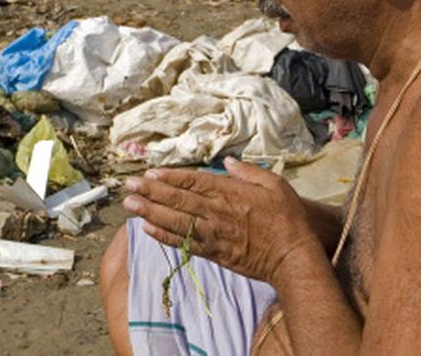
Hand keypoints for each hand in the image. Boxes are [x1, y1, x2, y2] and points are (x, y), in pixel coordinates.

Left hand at [123, 157, 318, 285]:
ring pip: (175, 221)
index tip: (149, 173)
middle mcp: (217, 212)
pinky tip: (147, 230)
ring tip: (129, 205)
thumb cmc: (286, 218)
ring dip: (150, 213)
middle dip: (150, 192)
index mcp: (230, 193)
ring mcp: (213, 234)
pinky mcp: (213, 253)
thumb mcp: (274, 184)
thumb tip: (228, 163)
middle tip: (128, 186)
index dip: (169, 178)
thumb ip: (248, 172)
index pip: (193, 182)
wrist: (292, 256)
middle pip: (178, 200)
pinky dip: (164, 237)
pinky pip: (184, 243)